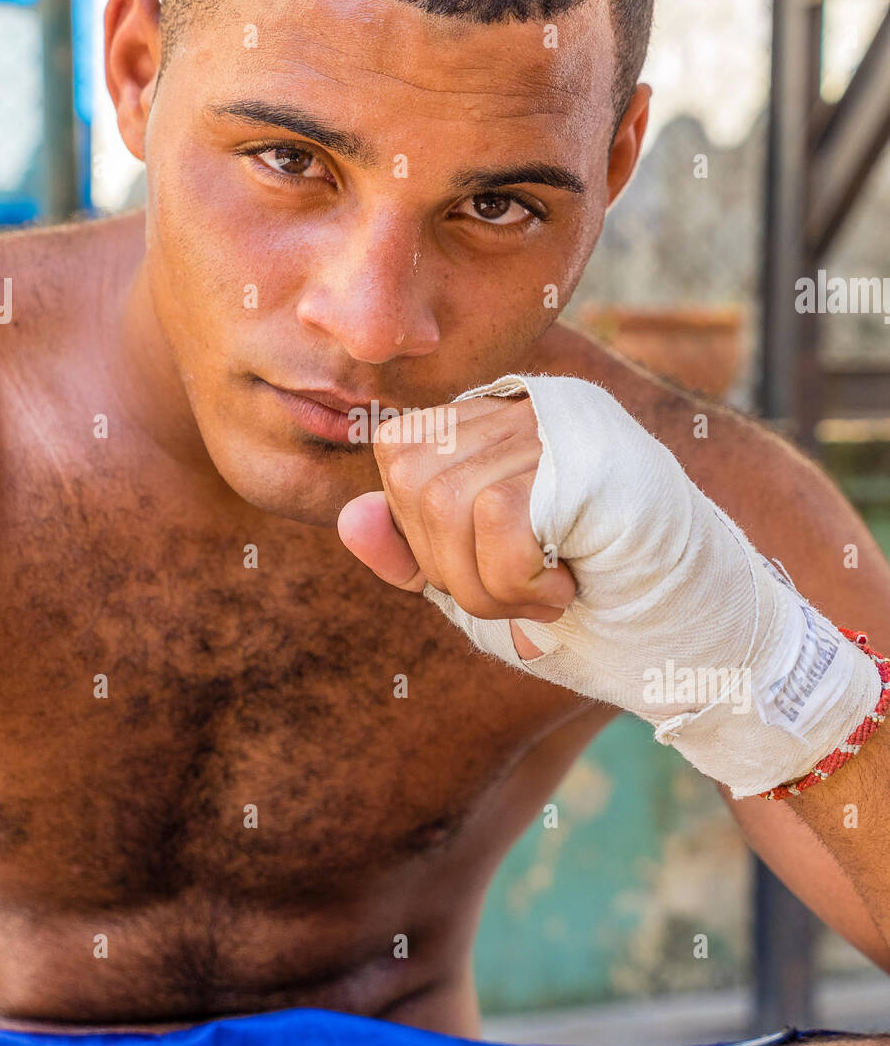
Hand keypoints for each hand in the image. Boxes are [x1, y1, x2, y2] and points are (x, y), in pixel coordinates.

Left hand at [337, 394, 575, 653]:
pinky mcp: (594, 451)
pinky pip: (498, 514)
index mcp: (498, 421)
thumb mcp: (479, 588)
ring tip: (548, 594)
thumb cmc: (592, 613)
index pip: (397, 451)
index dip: (421, 534)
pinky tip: (569, 588)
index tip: (488, 573)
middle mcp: (528, 401)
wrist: (697, 644)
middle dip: (449, 569)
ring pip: (447, 500)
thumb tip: (349, 516)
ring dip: (487, 585)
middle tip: (521, 594)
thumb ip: (413, 553)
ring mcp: (565, 418)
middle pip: (411, 476)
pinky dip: (518, 580)